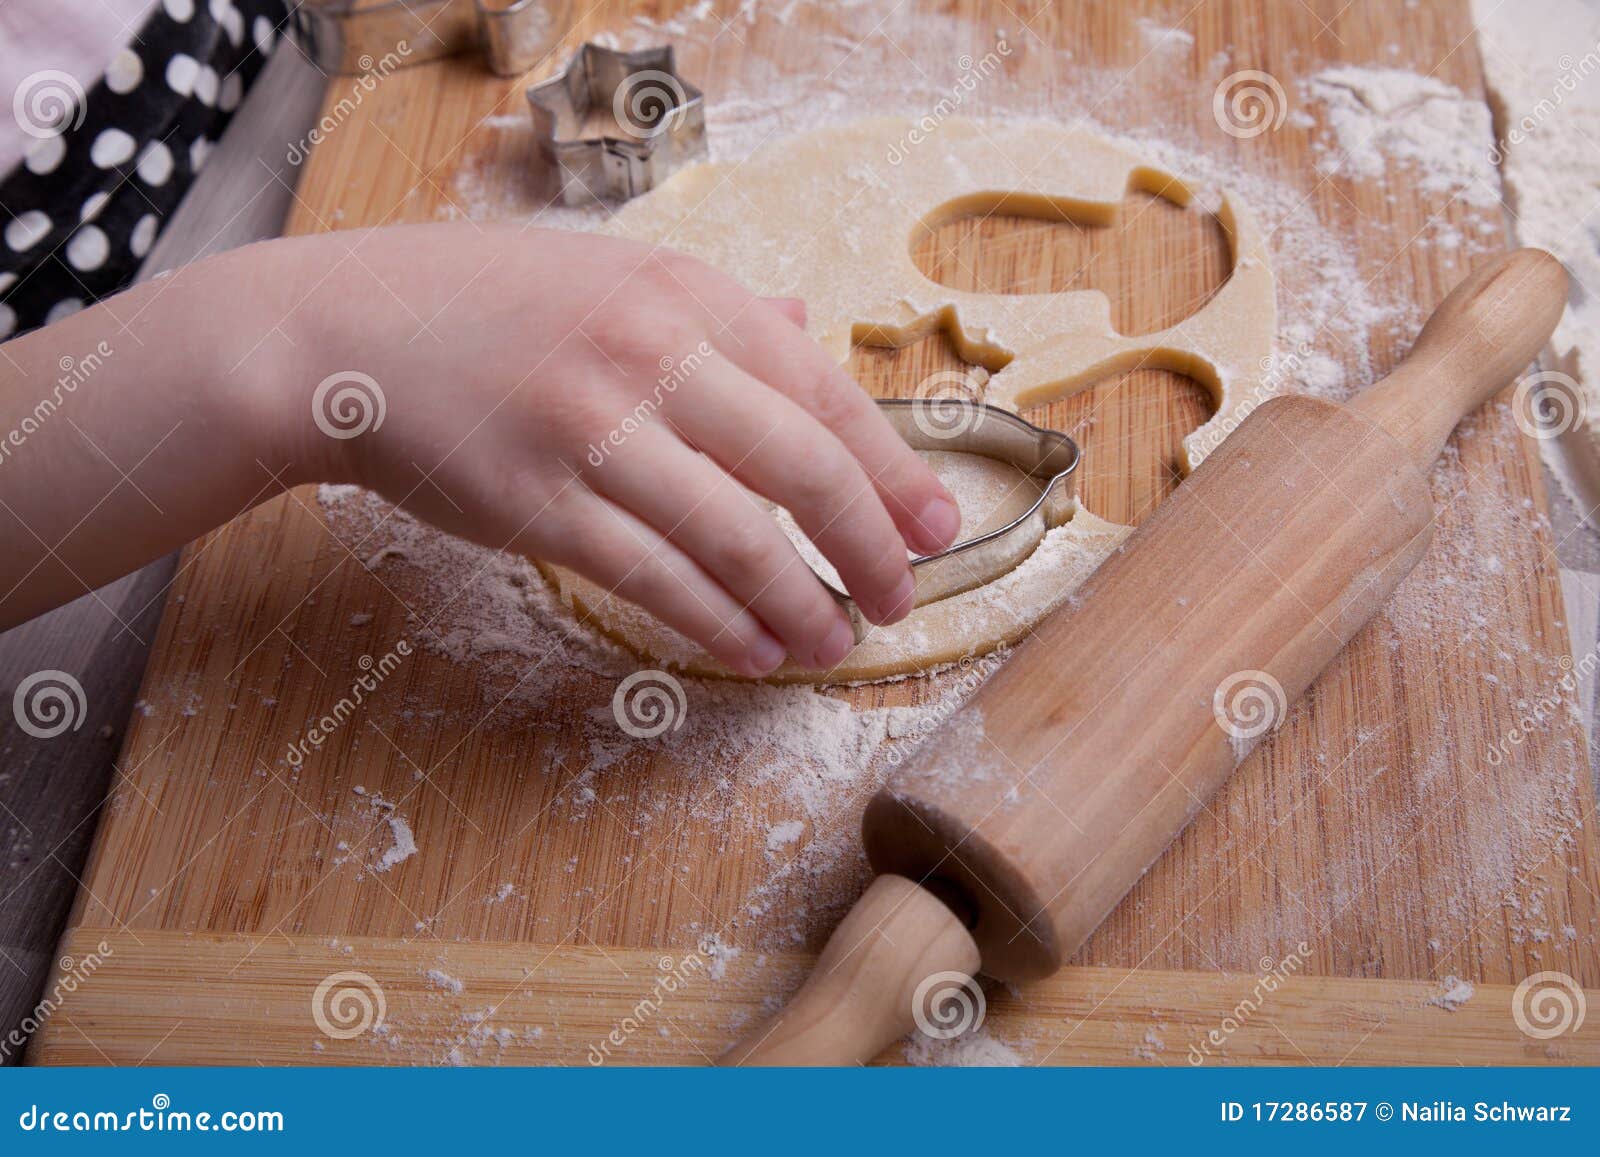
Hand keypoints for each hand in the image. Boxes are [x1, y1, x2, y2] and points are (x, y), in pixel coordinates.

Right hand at [270, 224, 959, 675]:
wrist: (346, 335)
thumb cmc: (486, 305)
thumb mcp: (611, 275)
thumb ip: (716, 309)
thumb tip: (806, 328)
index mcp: (682, 291)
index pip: (823, 390)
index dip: (891, 469)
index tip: (936, 527)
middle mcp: (649, 353)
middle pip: (800, 466)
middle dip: (867, 546)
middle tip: (899, 599)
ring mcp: (592, 430)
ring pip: (734, 537)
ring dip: (798, 603)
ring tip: (831, 644)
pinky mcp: (539, 504)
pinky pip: (653, 578)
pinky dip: (716, 623)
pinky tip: (751, 650)